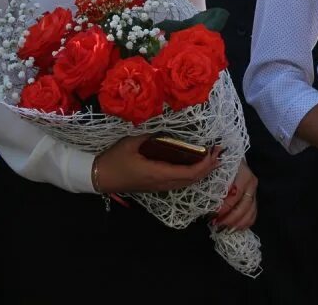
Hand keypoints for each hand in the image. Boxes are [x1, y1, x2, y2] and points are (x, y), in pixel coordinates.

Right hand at [94, 135, 222, 193]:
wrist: (99, 177)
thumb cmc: (114, 159)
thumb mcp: (132, 142)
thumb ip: (152, 136)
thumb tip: (168, 130)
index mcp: (157, 172)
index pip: (188, 173)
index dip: (204, 165)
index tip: (214, 152)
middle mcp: (161, 183)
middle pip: (191, 180)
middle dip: (208, 168)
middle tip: (219, 153)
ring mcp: (158, 187)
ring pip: (186, 183)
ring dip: (201, 172)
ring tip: (211, 159)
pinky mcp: (155, 186)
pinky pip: (178, 183)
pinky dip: (191, 175)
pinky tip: (194, 166)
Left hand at [212, 161, 257, 229]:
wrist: (232, 159)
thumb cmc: (221, 164)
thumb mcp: (216, 166)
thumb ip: (211, 176)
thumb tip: (205, 194)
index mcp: (243, 173)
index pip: (235, 194)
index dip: (225, 207)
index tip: (213, 215)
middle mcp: (252, 182)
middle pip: (244, 206)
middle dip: (230, 219)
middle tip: (217, 225)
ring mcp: (255, 191)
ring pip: (250, 212)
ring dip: (237, 224)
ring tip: (224, 229)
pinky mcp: (255, 198)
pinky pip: (253, 215)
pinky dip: (245, 224)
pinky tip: (235, 228)